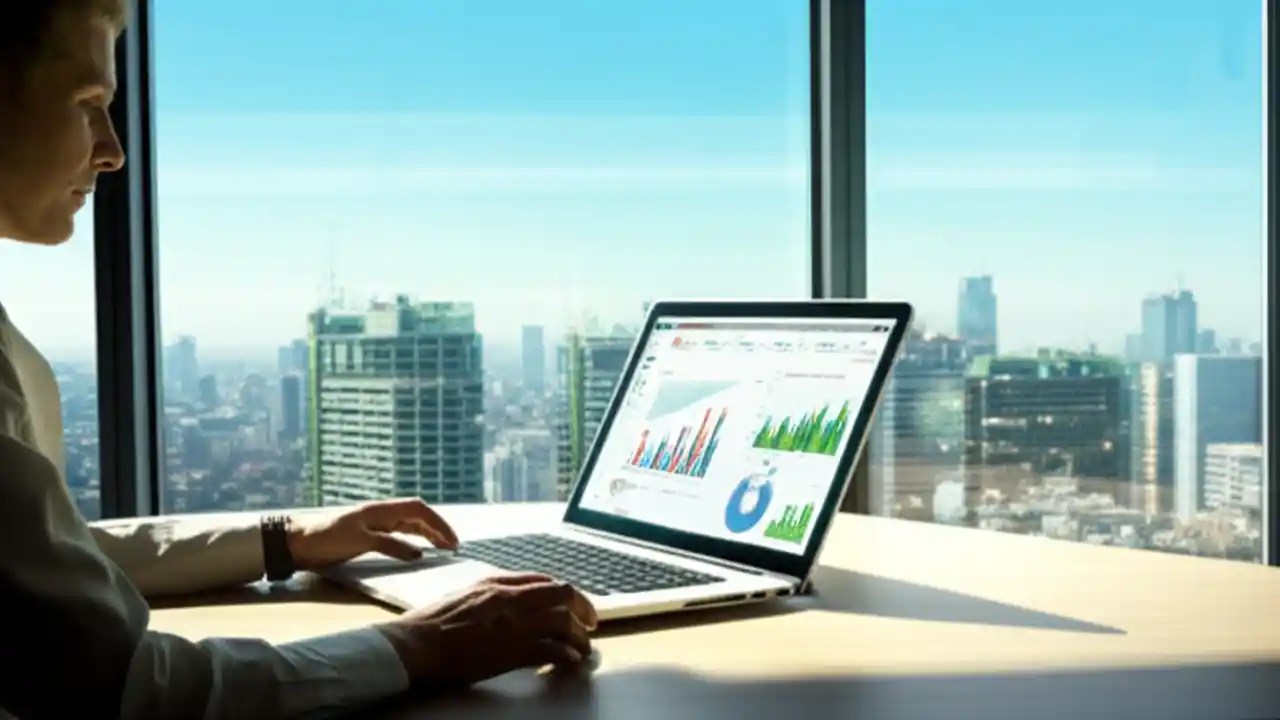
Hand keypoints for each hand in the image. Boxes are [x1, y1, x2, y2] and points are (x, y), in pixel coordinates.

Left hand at [286, 498, 459, 570]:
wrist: (298, 541)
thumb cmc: (328, 537)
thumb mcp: (360, 541)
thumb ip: (390, 545)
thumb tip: (419, 554)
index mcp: (382, 510)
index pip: (419, 510)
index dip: (439, 524)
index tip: (452, 542)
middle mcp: (382, 514)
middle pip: (418, 516)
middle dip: (438, 529)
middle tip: (453, 548)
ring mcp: (375, 524)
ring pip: (410, 525)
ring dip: (427, 534)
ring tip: (442, 549)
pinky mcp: (368, 535)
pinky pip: (398, 535)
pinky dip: (413, 541)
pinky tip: (417, 552)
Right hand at [377, 573, 599, 687]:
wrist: (413, 644)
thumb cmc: (428, 623)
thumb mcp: (462, 594)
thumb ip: (488, 594)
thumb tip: (507, 600)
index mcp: (496, 583)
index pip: (542, 579)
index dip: (563, 592)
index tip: (571, 603)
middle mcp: (509, 597)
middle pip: (563, 592)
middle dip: (583, 607)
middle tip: (591, 623)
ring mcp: (512, 623)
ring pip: (563, 620)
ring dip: (579, 636)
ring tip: (583, 648)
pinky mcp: (511, 650)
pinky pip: (551, 649)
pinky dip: (566, 655)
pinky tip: (570, 661)